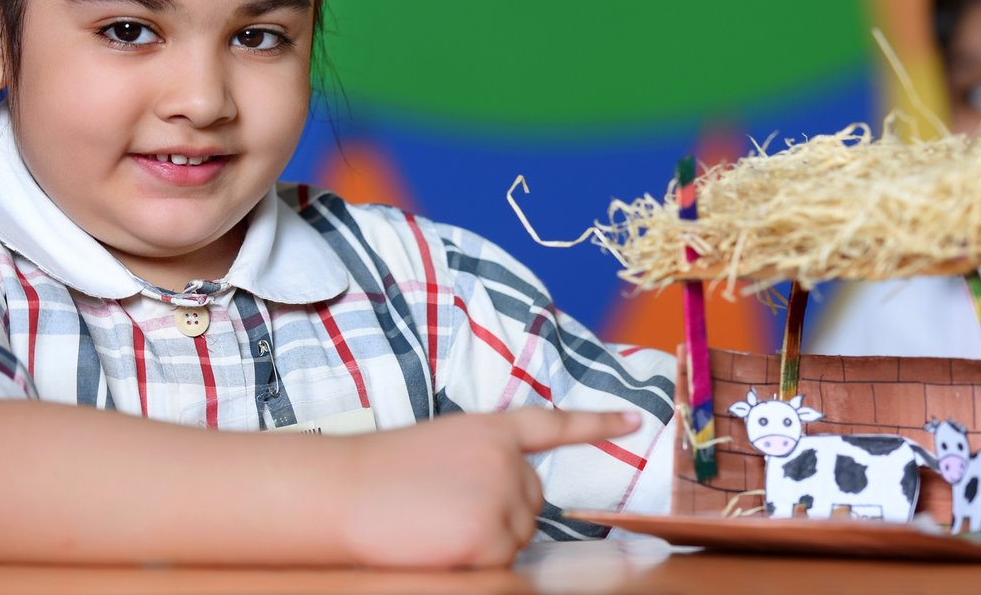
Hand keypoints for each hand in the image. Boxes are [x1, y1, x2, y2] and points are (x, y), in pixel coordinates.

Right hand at [339, 408, 640, 567]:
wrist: (344, 490)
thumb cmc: (382, 474)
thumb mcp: (444, 449)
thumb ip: (486, 463)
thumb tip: (516, 499)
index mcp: (492, 429)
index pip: (553, 425)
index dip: (597, 422)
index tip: (636, 418)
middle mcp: (507, 459)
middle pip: (532, 502)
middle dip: (499, 514)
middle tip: (443, 509)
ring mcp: (502, 495)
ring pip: (519, 535)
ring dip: (486, 539)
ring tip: (435, 521)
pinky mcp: (491, 534)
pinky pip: (502, 562)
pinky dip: (475, 561)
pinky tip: (441, 540)